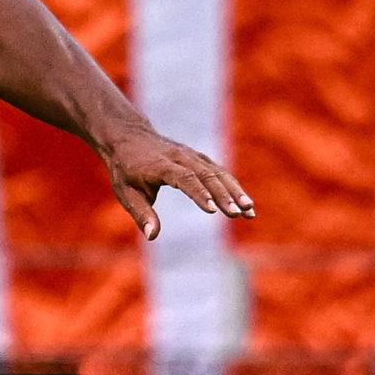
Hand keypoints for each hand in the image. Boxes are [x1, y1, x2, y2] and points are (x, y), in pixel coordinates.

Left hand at [101, 126, 253, 239]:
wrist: (129, 138)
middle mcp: (179, 157)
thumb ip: (141, 213)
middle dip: (224, 194)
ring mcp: (191, 155)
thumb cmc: (126, 169)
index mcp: (160, 165)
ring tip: (249, 211)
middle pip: (206, 174)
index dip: (199, 194)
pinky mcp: (199, 158)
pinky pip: (219, 171)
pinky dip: (233, 186)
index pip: (184, 178)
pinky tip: (244, 203)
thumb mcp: (126, 192)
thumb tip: (152, 236)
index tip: (214, 210)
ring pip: (217, 172)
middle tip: (239, 213)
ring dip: (235, 191)